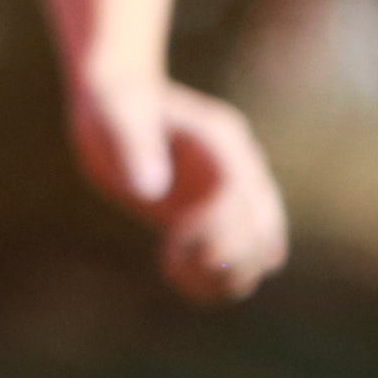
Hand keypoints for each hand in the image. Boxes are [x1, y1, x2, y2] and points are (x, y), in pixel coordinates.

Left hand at [69, 71, 289, 302]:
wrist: (117, 99)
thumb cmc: (115, 103)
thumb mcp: (117, 117)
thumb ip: (135, 147)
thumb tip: (151, 192)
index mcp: (223, 142)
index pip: (240, 197)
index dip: (218, 229)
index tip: (179, 244)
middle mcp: (239, 170)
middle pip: (262, 230)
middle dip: (227, 259)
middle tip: (176, 266)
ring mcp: (231, 194)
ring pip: (259, 251)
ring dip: (227, 275)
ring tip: (177, 274)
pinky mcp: (213, 215)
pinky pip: (235, 256)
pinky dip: (216, 277)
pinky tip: (177, 273)